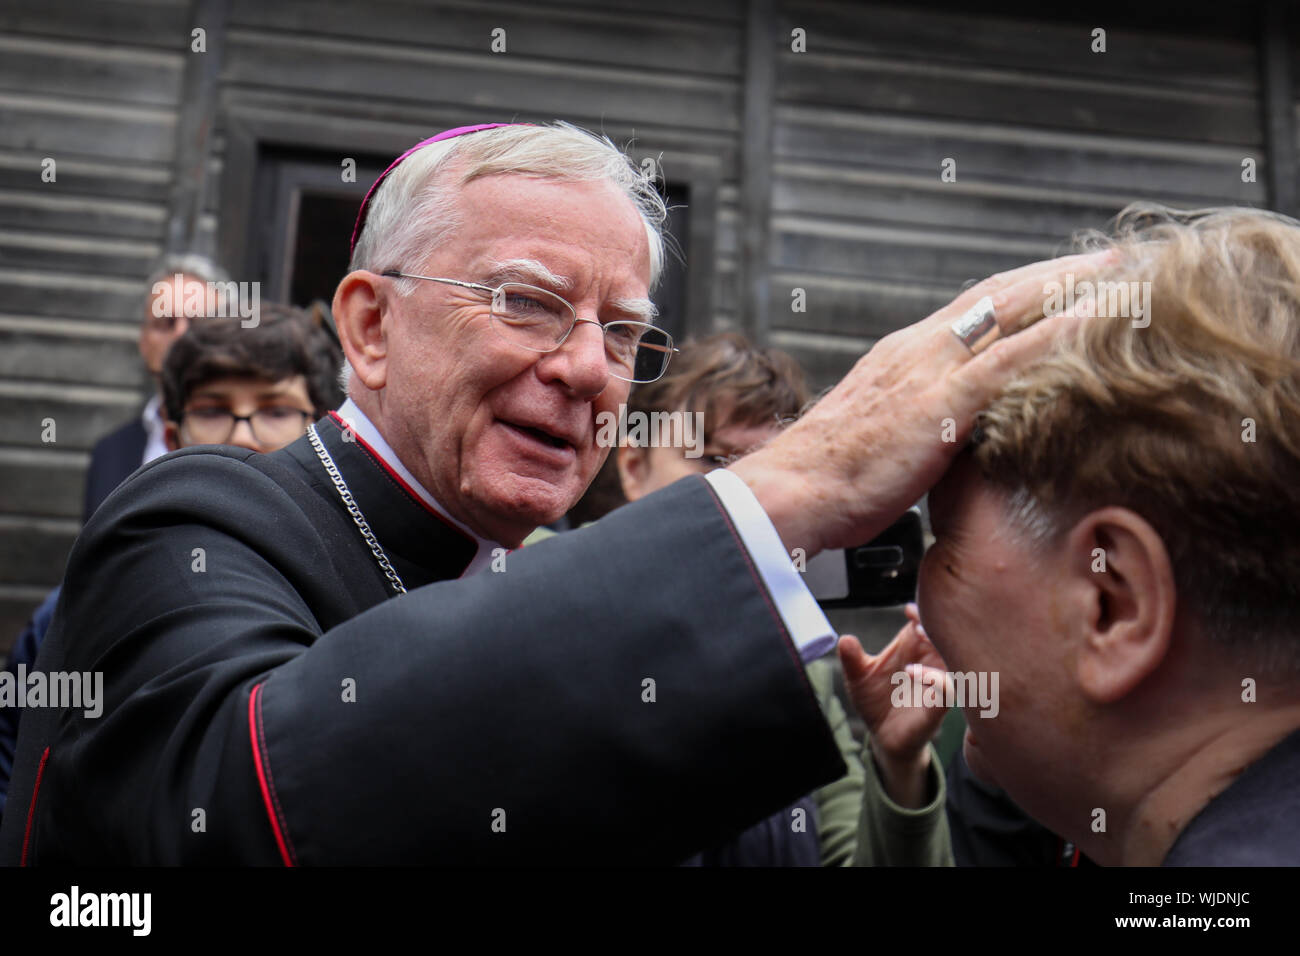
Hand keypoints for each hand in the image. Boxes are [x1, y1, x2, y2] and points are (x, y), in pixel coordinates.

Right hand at [730, 251, 1110, 555]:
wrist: (788, 493)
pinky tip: (1098, 322)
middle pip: (999, 294)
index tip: (1064, 281)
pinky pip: (1010, 359)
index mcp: (901, 359)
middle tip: (1112, 260)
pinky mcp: (938, 403)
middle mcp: (916, 350)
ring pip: (1011, 312)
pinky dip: (1058, 334)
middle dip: (1058, 273)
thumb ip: (915, 427)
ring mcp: (928, 371)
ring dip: (1072, 289)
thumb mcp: (879, 442)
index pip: (972, 309)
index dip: (1023, 290)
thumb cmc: (825, 482)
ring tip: (1125, 277)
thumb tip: (948, 441)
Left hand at [838, 604, 950, 807]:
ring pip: (952, 658)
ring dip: (938, 645)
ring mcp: (936, 684)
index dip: (921, 613)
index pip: (925, 623)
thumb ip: (852, 659)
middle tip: (917, 622)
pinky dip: (935, 677)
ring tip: (918, 637)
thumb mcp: (858, 677)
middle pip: (944, 635)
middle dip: (935, 624)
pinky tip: (913, 671)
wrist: (883, 737)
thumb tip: (844, 639)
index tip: (908, 610)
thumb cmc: (875, 700)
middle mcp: (930, 662)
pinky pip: (947, 689)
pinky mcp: (938, 707)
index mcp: (913, 648)